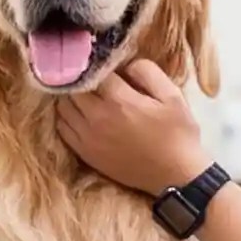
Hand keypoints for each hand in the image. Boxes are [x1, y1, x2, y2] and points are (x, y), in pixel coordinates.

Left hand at [56, 60, 212, 195]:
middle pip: (73, 88)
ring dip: (72, 97)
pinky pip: (63, 128)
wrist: (177, 176)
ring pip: (63, 107)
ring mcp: (88, 138)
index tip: (106, 63)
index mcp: (119, 100)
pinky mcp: (86, 153)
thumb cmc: (177, 134)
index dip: (98, 64)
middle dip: (82, 79)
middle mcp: (97, 118)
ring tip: (87, 95)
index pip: (93, 71)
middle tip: (95, 78)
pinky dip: (67, 117)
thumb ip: (147, 72)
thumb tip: (125, 65)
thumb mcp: (173, 96)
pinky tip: (81, 115)